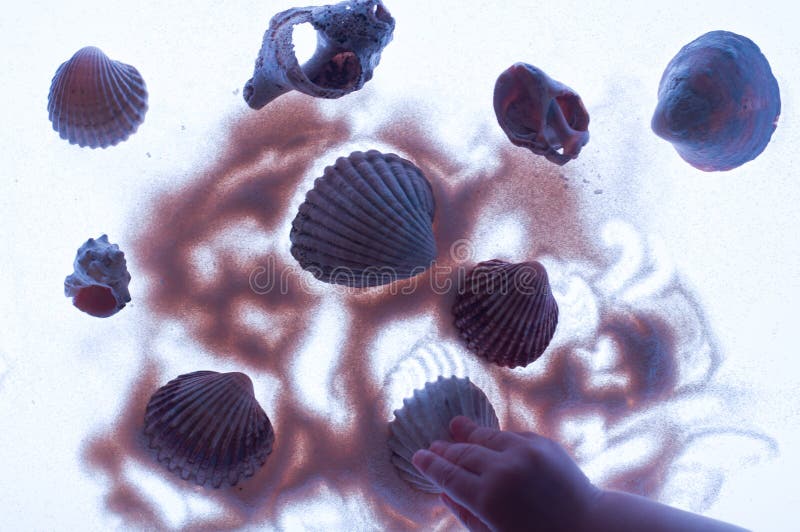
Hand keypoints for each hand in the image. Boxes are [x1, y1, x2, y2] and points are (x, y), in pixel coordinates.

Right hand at [412, 416, 599, 531]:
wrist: (589, 526)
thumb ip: (466, 515)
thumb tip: (444, 493)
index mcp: (487, 498)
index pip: (447, 475)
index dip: (429, 465)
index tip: (418, 456)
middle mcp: (502, 469)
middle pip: (463, 453)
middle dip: (446, 449)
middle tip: (434, 446)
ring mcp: (524, 452)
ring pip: (486, 436)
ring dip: (468, 433)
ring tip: (456, 426)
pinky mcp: (543, 444)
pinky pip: (512, 436)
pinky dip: (498, 438)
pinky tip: (490, 438)